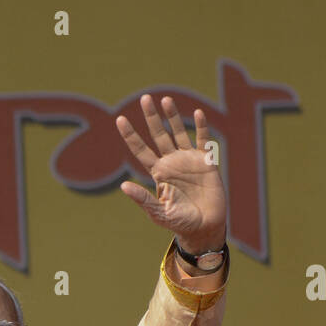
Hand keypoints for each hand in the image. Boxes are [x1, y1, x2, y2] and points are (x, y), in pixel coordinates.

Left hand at [117, 95, 226, 253]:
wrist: (204, 228)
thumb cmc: (179, 223)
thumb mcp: (158, 213)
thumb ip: (143, 199)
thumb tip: (123, 186)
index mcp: (157, 173)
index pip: (140, 150)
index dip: (130, 135)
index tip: (119, 119)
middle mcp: (171, 162)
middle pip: (158, 135)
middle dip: (151, 117)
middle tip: (144, 98)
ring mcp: (188, 160)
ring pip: (178, 132)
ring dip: (172, 116)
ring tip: (165, 99)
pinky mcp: (206, 162)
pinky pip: (202, 140)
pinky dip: (201, 127)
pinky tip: (197, 113)